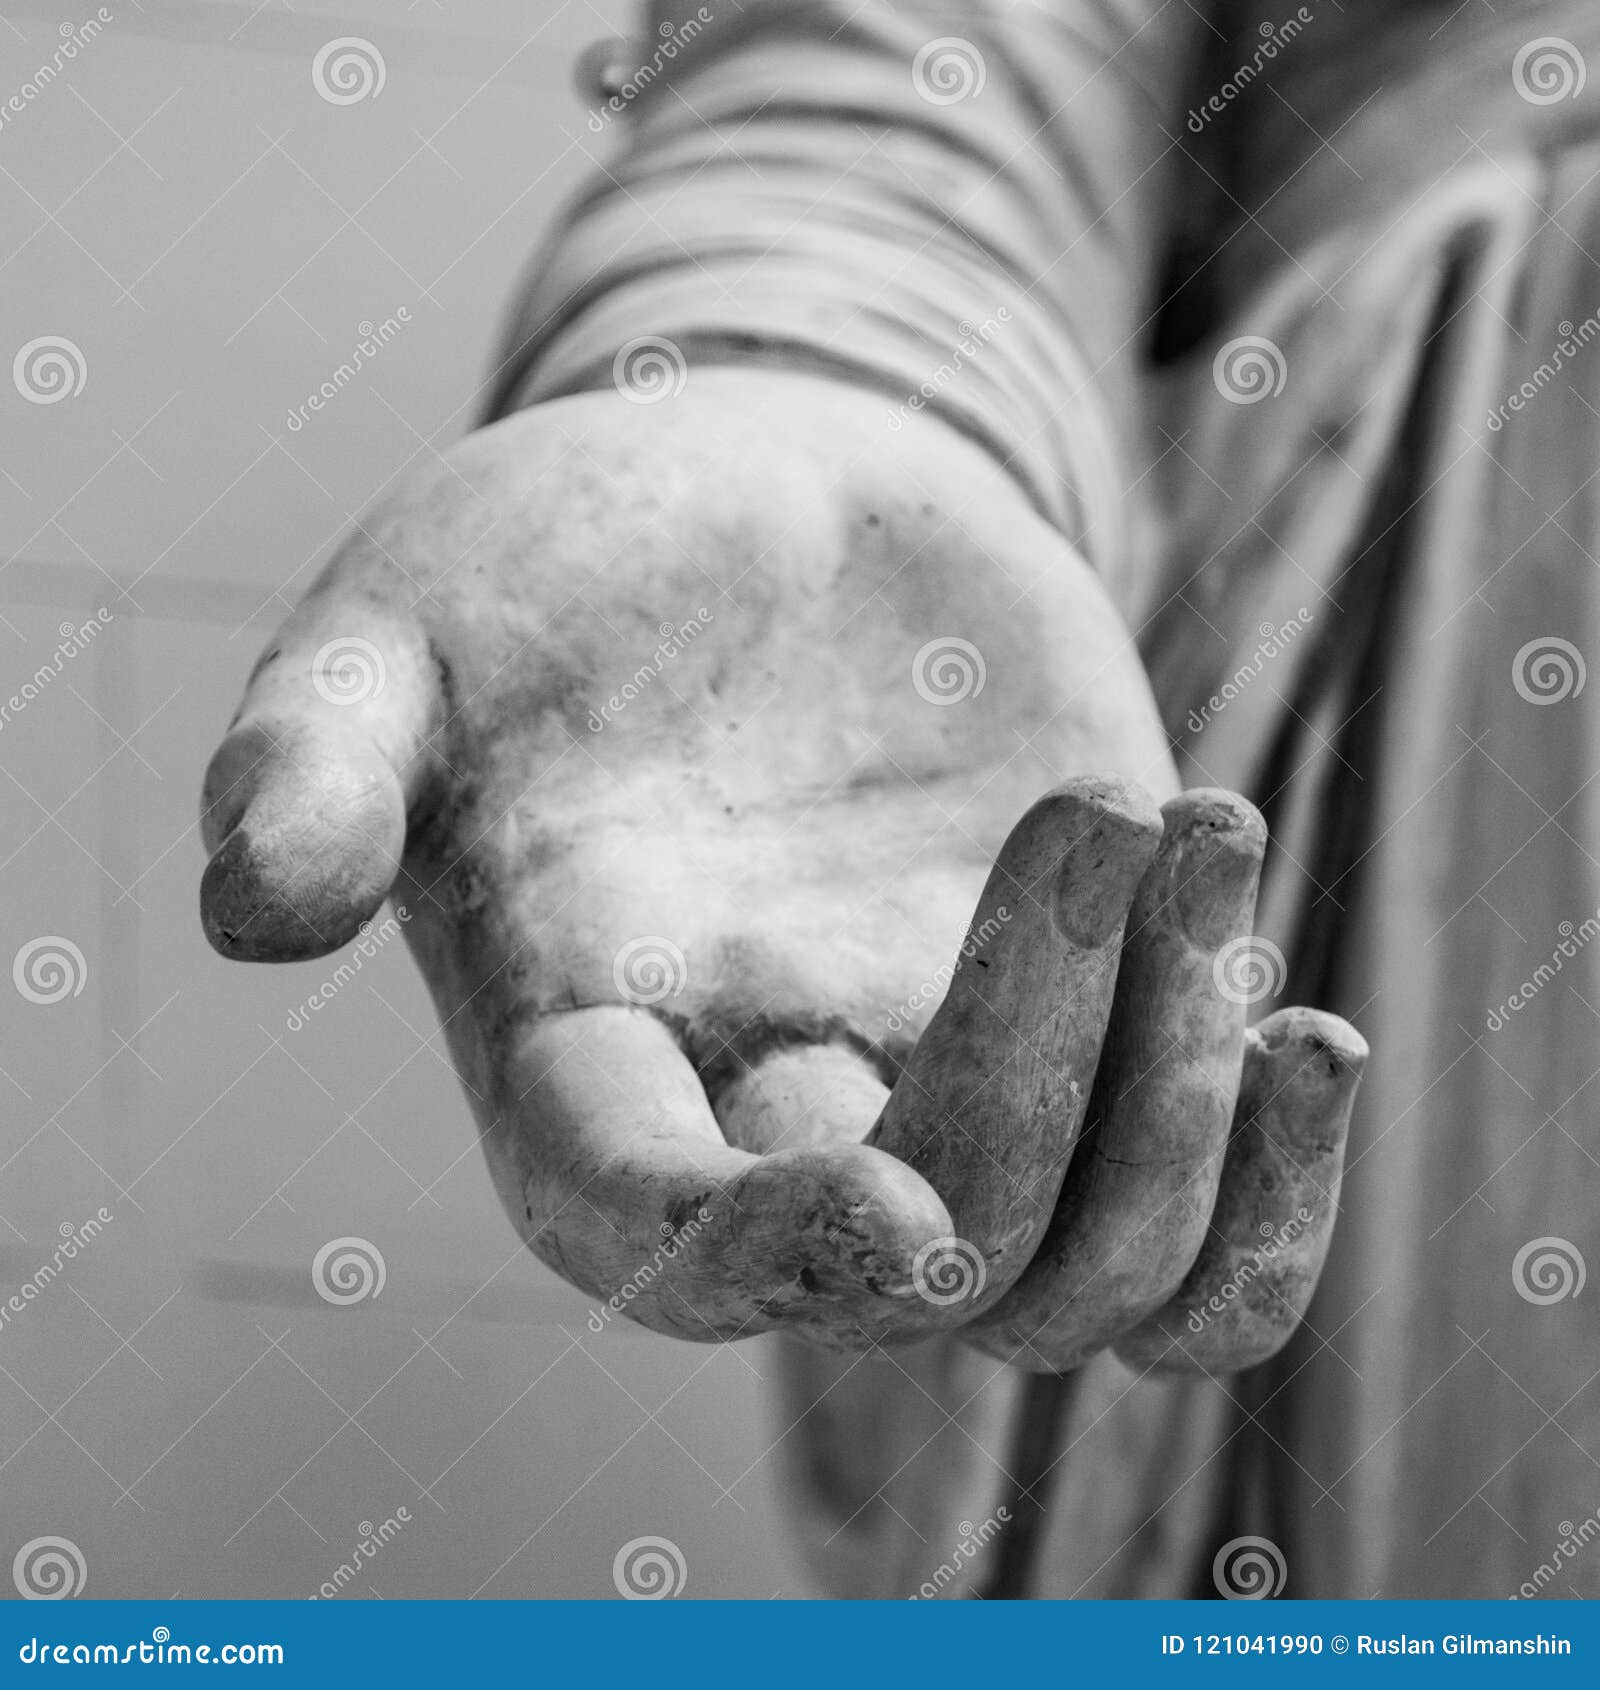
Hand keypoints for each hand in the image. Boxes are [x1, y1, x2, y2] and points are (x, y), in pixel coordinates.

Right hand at [198, 368, 1360, 1362]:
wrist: (769, 504)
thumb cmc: (568, 562)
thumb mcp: (411, 619)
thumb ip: (318, 755)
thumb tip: (250, 907)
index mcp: (588, 1058)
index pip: (650, 1241)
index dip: (760, 1265)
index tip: (897, 1205)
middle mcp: (768, 1118)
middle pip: (929, 1263)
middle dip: (1035, 1075)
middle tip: (1085, 817)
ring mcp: (946, 1092)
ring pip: (1086, 1275)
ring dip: (1183, 1095)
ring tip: (1196, 826)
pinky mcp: (1089, 1041)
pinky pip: (1201, 1249)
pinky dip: (1273, 1197)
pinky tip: (1308, 1026)